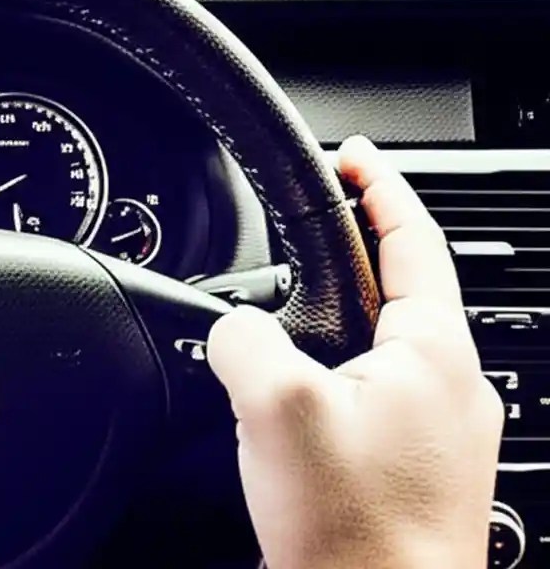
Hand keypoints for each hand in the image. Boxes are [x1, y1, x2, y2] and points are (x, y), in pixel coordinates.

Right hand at [208, 136, 502, 568]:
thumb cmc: (355, 534)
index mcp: (435, 357)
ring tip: (287, 328)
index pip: (414, 240)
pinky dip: (334, 384)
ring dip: (337, 329)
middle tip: (315, 232)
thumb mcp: (273, 406)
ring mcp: (440, 439)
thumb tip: (235, 330)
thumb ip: (244, 338)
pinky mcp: (416, 477)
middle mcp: (453, 394)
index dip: (377, 189)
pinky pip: (373, 405)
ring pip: (384, 354)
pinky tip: (294, 412)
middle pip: (404, 294)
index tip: (352, 157)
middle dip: (355, 259)